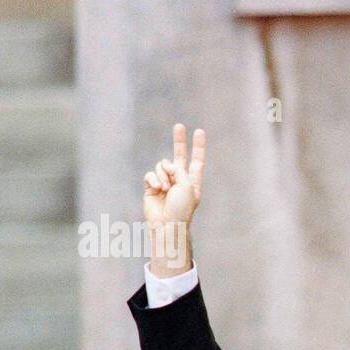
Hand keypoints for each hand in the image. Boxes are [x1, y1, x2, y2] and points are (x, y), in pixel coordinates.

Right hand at [144, 123, 205, 275]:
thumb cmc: (182, 208)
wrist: (167, 224)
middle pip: (179, 156)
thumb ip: (180, 170)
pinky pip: (150, 174)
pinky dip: (153, 179)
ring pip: (162, 165)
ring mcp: (165, 183)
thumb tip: (168, 164)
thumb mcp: (187, 186)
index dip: (198, 146)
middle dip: (179, 141)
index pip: (197, 160)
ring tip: (166, 188)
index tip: (199, 131)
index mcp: (193, 182)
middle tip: (179, 125)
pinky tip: (157, 189)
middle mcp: (180, 181)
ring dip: (164, 174)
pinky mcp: (151, 187)